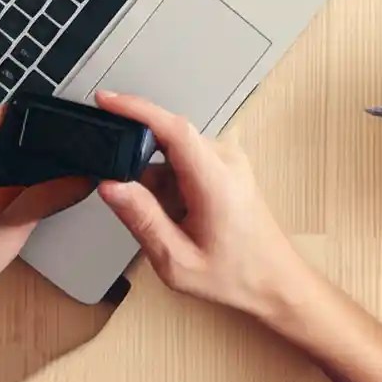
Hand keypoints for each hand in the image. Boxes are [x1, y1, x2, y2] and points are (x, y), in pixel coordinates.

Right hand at [94, 92, 305, 317]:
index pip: (173, 128)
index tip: (106, 100)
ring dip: (154, 176)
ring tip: (162, 220)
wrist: (275, 280)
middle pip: (169, 136)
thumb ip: (143, 219)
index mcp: (216, 180)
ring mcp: (228, 162)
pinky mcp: (226, 167)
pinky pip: (185, 160)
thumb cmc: (236, 274)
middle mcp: (226, 162)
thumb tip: (111, 186)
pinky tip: (172, 215)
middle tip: (117, 186)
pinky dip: (167, 181)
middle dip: (135, 153)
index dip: (137, 109)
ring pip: (173, 151)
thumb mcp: (177, 260)